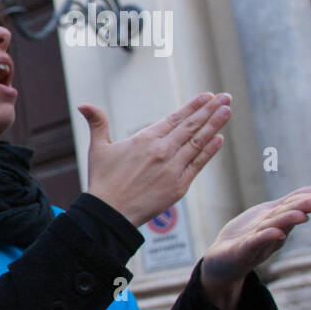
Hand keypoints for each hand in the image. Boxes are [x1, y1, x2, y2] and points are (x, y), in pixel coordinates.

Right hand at [79, 92, 230, 226]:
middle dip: (210, 110)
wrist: (109, 213)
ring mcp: (173, 168)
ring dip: (215, 125)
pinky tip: (219, 139)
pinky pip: (198, 163)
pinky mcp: (179, 185)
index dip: (193, 106)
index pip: (175, 118)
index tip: (207, 96)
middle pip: (191, 126)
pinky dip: (209, 150)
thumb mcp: (98, 148)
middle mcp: (162, 150)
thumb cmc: (102, 181)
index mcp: (145, 139)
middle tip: (226, 97)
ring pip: (198, 142)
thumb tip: (83, 104)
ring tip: (228, 110)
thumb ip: (97, 123)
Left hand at [201, 185, 310, 296]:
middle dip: (303, 208)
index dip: (309, 199)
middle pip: (286, 216)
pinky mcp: (241, 251)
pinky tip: (276, 233)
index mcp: (278, 222)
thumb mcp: (270, 216)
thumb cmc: (248, 236)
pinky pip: (254, 243)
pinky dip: (265, 237)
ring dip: (286, 221)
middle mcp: (272, 232)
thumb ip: (289, 204)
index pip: (294, 207)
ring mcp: (257, 242)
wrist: (222, 262)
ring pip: (273, 228)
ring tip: (301, 215)